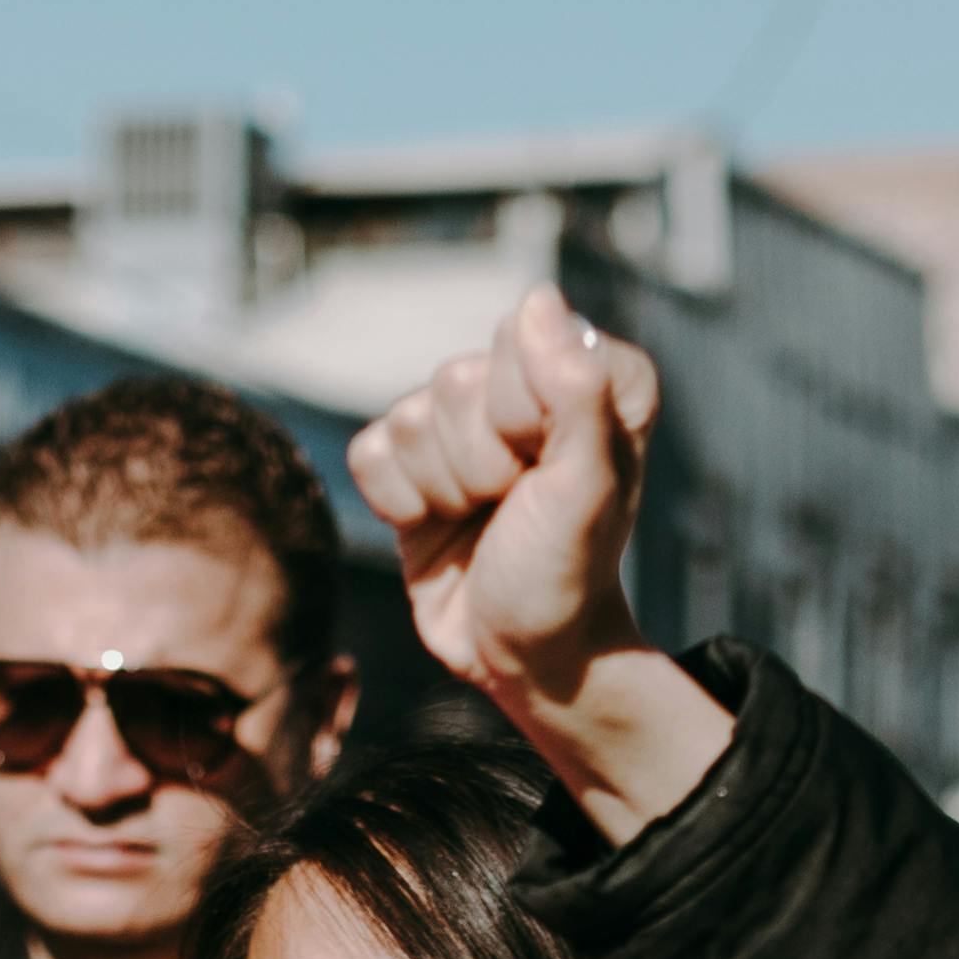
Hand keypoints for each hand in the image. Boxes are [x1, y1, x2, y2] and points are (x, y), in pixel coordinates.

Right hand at [350, 287, 661, 717]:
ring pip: (408, 417)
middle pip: (454, 381)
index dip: (523, 411)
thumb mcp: (588, 489)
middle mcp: (526, 391)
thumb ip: (576, 392)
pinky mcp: (412, 467)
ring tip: (481, 522)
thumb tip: (536, 300)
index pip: (519, 340)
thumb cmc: (566, 577)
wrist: (523, 658)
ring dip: (441, 487)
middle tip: (512, 508)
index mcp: (590, 379)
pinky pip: (369, 452)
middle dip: (478, 461)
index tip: (547, 469)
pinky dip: (396, 500)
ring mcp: (464, 427)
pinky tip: (436, 526)